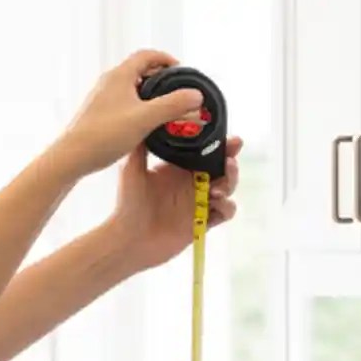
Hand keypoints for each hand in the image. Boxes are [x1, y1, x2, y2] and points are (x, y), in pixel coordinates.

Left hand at [53, 49, 205, 177]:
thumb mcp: (146, 118)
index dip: (165, 59)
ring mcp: (104, 98)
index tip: (181, 69)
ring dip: (153, 94)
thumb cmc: (104, 134)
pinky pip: (127, 103)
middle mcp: (110, 83)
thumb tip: (196, 94)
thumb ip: (173, 105)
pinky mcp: (102, 113)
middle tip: (179, 91)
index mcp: (119, 76)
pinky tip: (150, 124)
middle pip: (140, 70)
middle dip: (162, 78)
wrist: (73, 156)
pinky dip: (143, 107)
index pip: (146, 56)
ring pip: (134, 88)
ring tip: (169, 108)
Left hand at [106, 137, 242, 272]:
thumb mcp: (131, 171)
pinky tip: (219, 204)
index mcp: (180, 169)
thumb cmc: (127, 204)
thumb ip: (140, 149)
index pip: (206, 153)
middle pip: (223, 170)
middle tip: (229, 162)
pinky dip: (227, 207)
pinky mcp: (204, 222)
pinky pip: (225, 213)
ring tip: (219, 187)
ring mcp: (200, 203)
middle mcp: (192, 184)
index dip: (222, 146)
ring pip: (228, 189)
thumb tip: (145, 121)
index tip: (232, 140)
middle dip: (231, 165)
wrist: (128, 239)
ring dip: (231, 184)